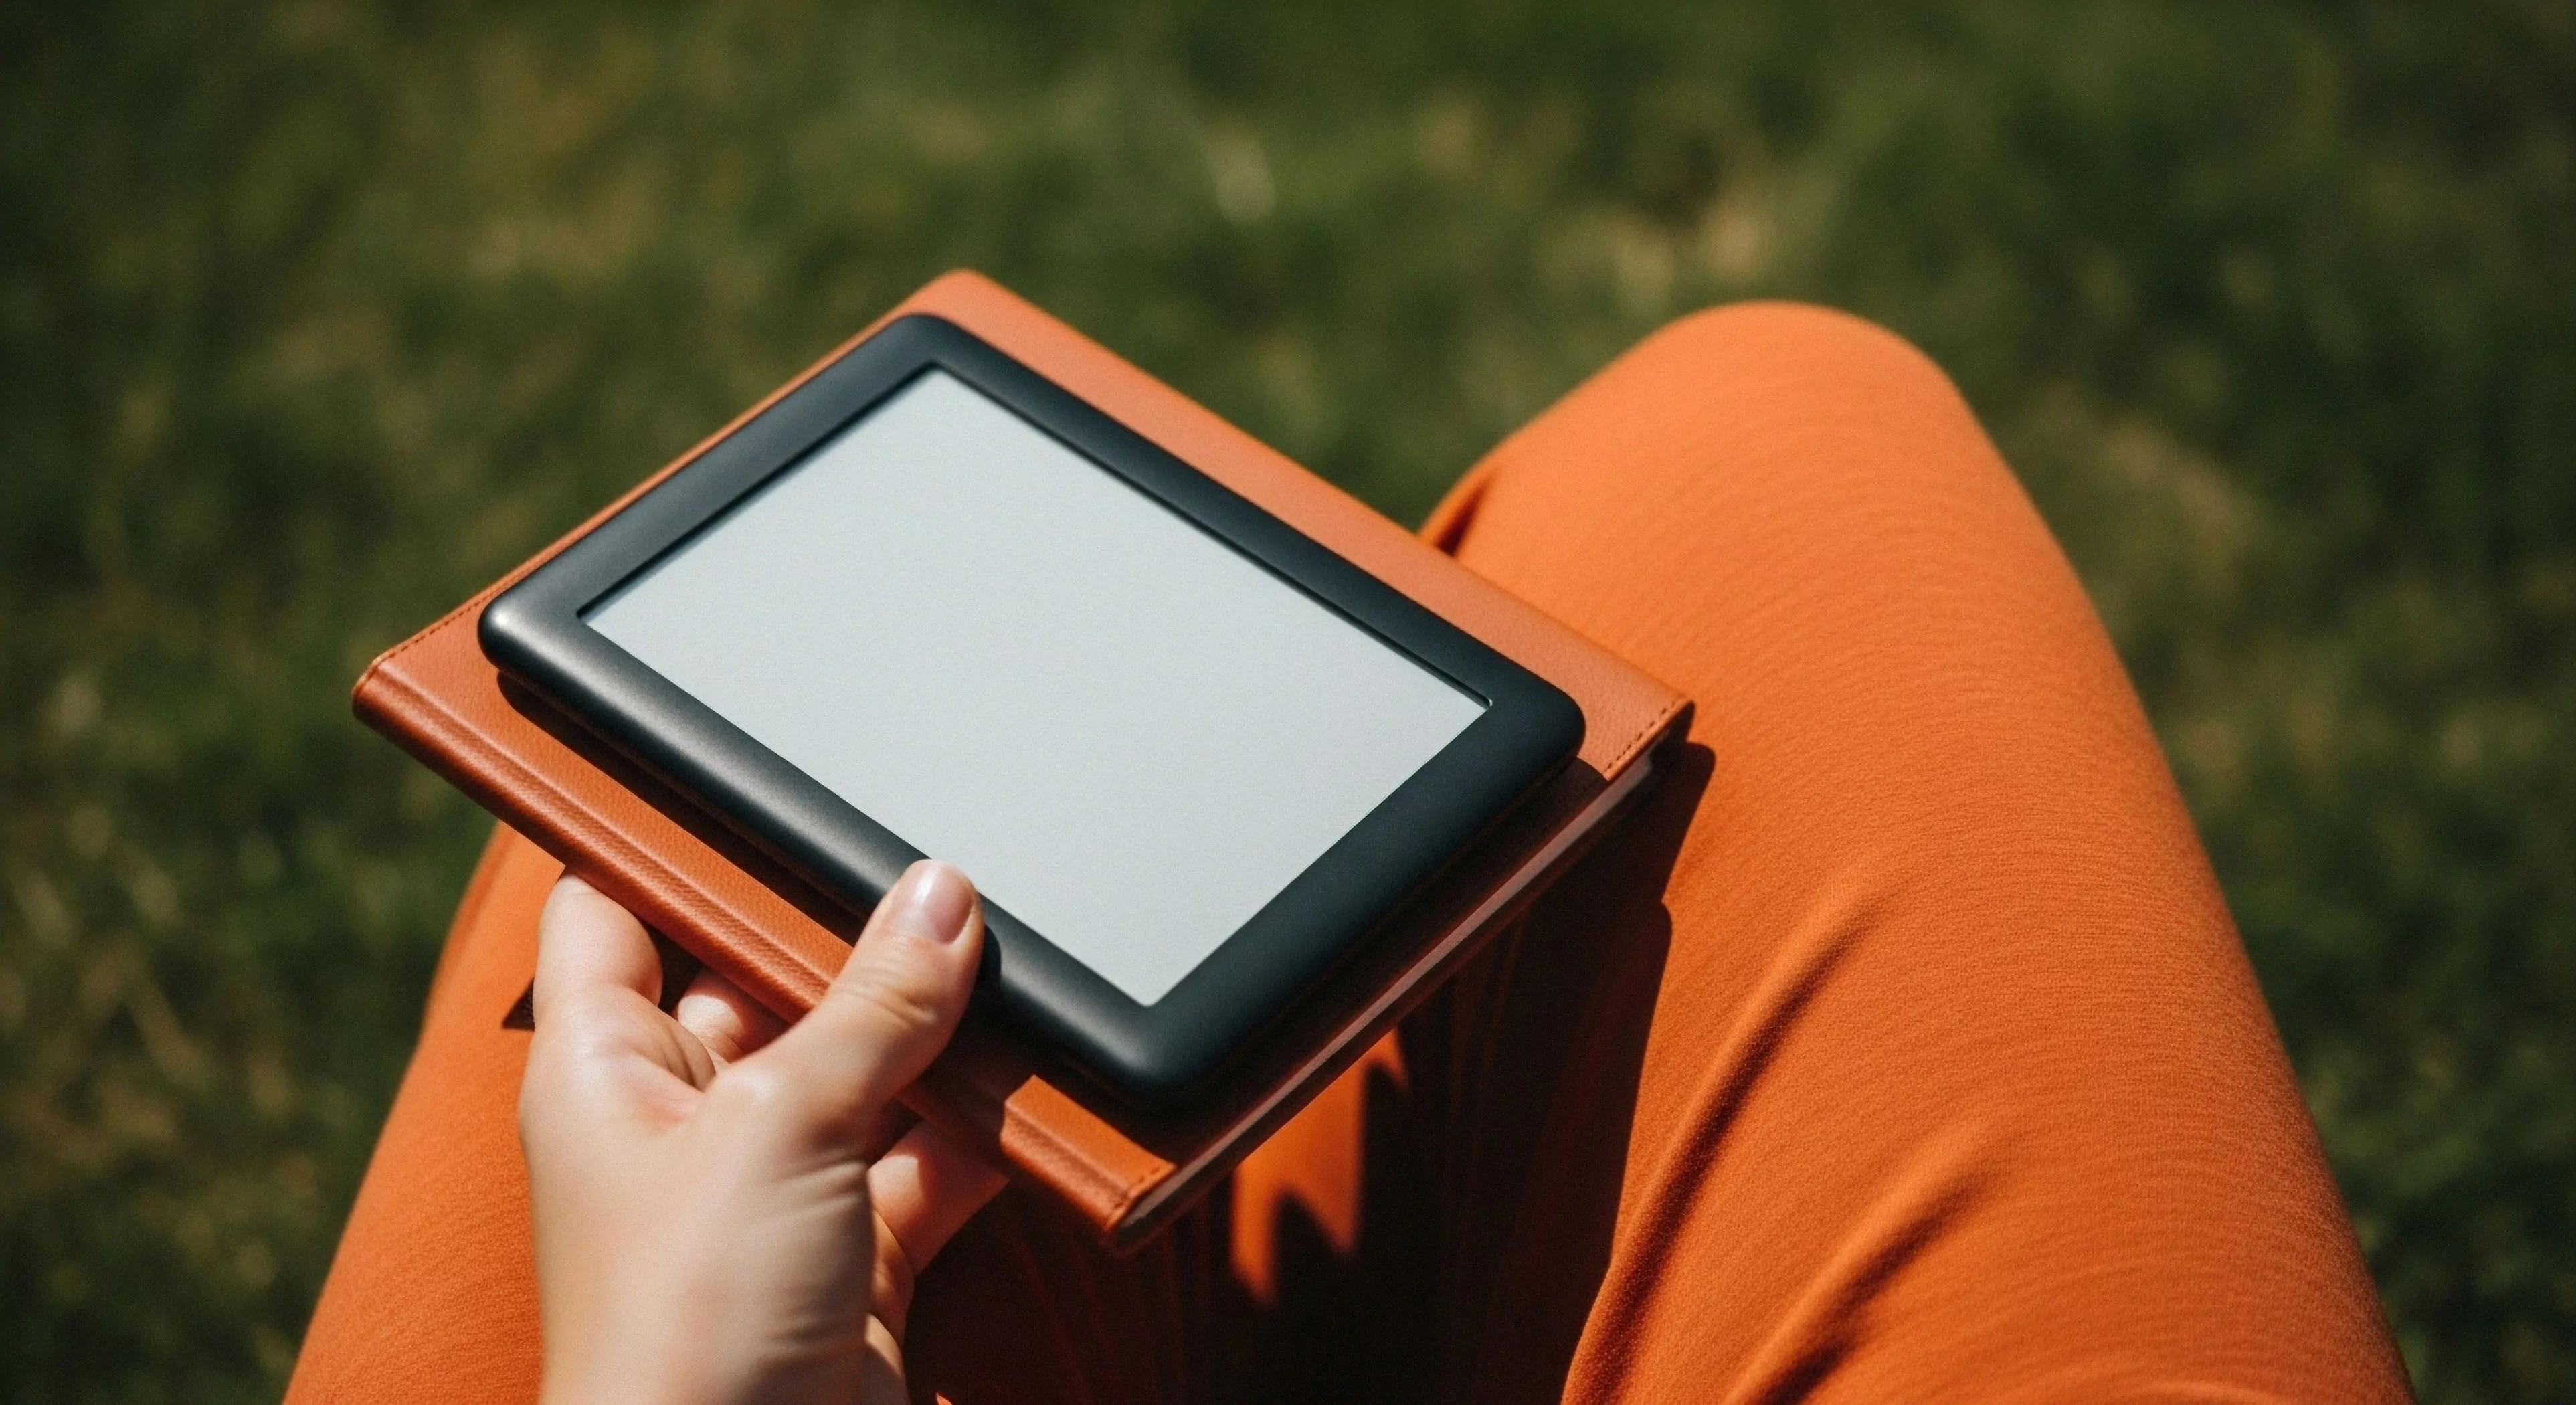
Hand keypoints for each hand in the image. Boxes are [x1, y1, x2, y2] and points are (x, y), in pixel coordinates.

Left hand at [518, 860, 1006, 1404]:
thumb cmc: (685, 1324)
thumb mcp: (779, 1123)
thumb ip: (872, 1006)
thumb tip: (941, 896)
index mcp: (604, 1065)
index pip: (614, 907)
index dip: (671, 841)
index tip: (758, 771)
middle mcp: (681, 1117)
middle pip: (768, 978)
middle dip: (855, 936)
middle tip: (941, 864)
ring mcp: (772, 1186)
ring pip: (865, 1068)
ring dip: (935, 1034)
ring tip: (1010, 962)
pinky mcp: (854, 1253)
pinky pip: (928, 1158)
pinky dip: (982, 1129)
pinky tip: (1035, 1082)